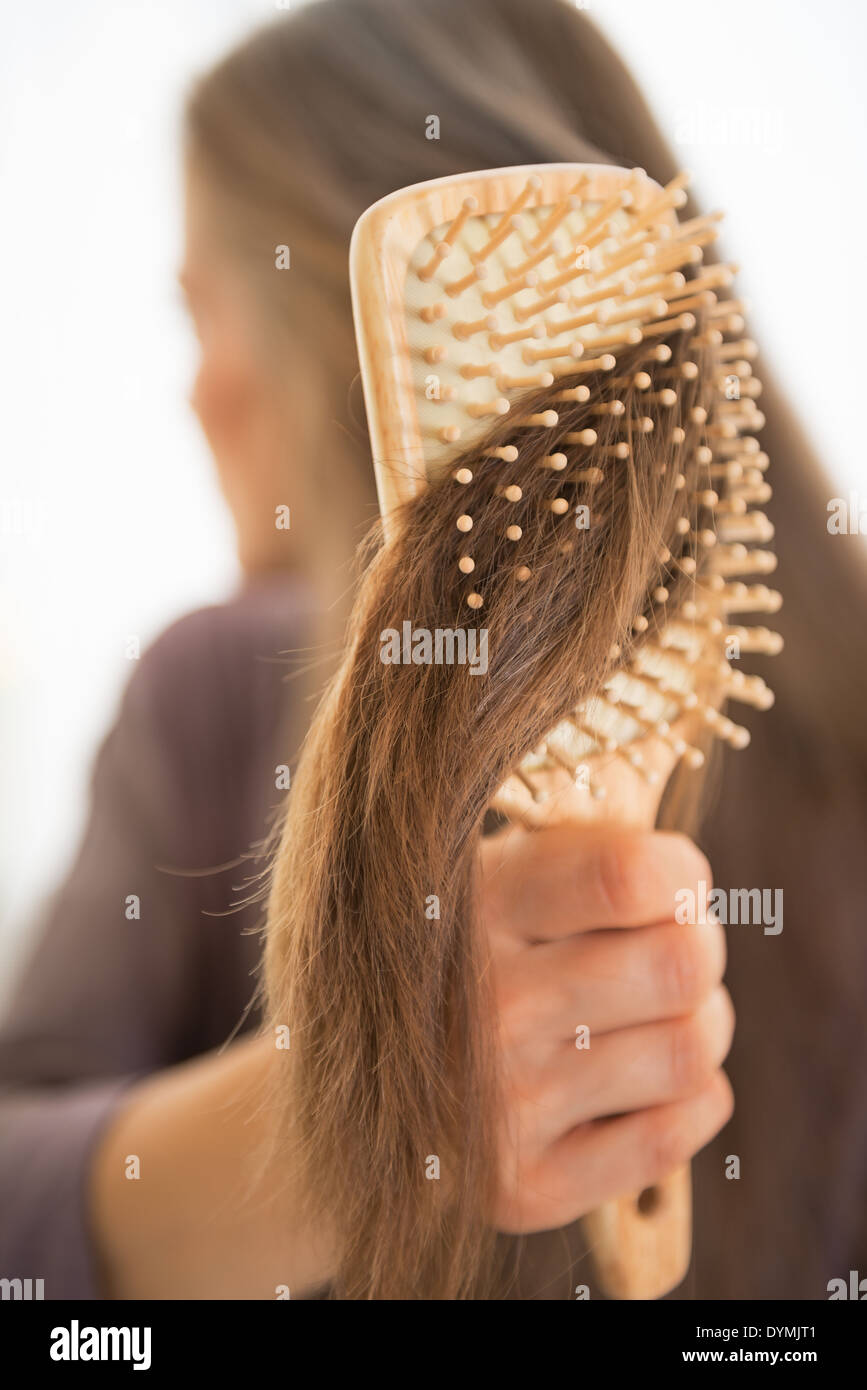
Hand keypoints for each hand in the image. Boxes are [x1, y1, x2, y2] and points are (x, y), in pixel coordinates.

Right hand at [481, 824, 733, 1233]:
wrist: (361, 1078)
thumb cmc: (472, 950)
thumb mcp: (503, 872)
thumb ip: (588, 858)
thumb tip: (685, 880)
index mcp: (477, 905)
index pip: (629, 877)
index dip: (680, 876)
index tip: (668, 884)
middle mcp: (483, 1008)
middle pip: (682, 966)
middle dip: (697, 950)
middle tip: (666, 952)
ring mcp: (500, 1105)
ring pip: (689, 1051)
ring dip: (697, 1026)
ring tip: (652, 1016)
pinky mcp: (522, 1188)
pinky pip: (675, 1134)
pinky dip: (687, 1101)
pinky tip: (638, 1082)